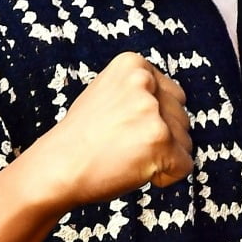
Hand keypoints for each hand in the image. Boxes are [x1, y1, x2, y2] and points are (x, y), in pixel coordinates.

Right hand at [26, 51, 192, 210]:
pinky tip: (135, 170)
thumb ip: (140, 93)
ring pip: (185, 142)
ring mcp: (153, 111)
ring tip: (125, 156)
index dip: (153, 120)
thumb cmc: (79, 138)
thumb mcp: (108, 94)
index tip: (123, 128)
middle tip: (121, 146)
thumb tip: (176, 103)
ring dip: (162, 157)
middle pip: (182, 118)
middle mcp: (145, 82)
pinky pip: (184, 165)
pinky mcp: (160, 140)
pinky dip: (165, 176)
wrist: (56, 167)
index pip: (173, 95)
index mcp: (134, 64)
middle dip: (160, 138)